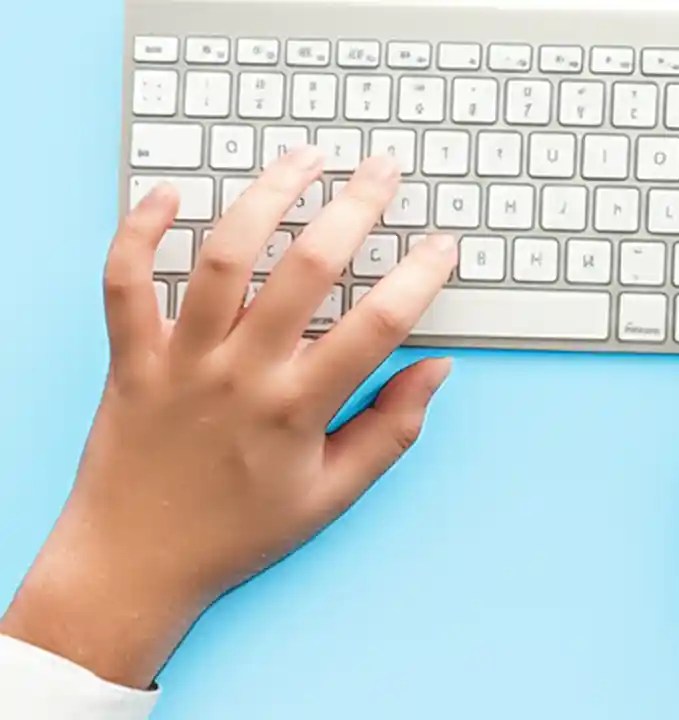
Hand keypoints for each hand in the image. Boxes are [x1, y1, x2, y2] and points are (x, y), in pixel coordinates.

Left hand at [0, 148, 456, 688]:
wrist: (134, 562)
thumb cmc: (238, 531)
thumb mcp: (333, 495)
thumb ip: (390, 430)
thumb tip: (436, 370)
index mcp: (298, 409)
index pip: (378, 325)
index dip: (420, 276)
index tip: (442, 244)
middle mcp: (242, 373)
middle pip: (307, 269)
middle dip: (355, 208)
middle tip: (383, 170)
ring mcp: (181, 359)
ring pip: (225, 256)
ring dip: (267, 196)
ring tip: (303, 158)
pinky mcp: (130, 355)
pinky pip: (124, 280)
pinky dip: (139, 230)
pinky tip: (168, 193)